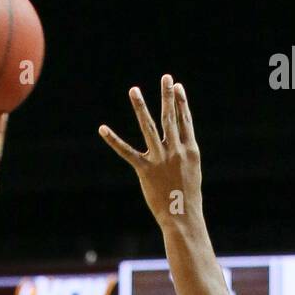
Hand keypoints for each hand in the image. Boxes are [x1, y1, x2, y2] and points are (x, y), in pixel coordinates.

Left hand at [100, 76, 201, 231]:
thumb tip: (180, 143)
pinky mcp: (145, 170)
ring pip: (149, 128)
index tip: (177, 86)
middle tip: (166, 77)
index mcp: (190, 150)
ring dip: (141, 107)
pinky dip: (113, 140)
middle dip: (168, 96)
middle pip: (170, 118)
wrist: (183, 217)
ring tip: (135, 90)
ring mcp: (160, 159)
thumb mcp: (192, 172)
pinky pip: (127, 152)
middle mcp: (176, 150)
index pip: (185, 120)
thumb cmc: (188, 198)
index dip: (181, 102)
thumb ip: (185, 154)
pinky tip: (103, 129)